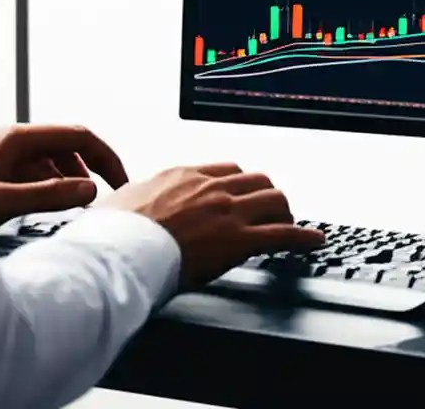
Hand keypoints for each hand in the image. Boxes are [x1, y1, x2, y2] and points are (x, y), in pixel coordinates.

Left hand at [0, 124, 127, 236]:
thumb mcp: (1, 202)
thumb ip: (49, 195)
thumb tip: (91, 189)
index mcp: (17, 138)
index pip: (79, 136)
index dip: (106, 158)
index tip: (121, 183)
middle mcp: (13, 143)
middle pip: (69, 148)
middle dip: (92, 171)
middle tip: (105, 199)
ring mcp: (4, 159)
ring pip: (54, 164)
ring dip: (71, 184)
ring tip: (77, 210)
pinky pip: (37, 178)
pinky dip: (52, 192)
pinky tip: (50, 212)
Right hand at [97, 163, 323, 286]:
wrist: (116, 253)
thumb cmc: (110, 235)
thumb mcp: (122, 202)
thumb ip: (139, 198)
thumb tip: (131, 203)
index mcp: (183, 176)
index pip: (226, 171)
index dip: (239, 185)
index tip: (242, 193)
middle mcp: (210, 187)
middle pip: (256, 181)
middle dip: (266, 196)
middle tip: (269, 211)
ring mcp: (227, 211)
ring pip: (274, 200)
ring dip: (283, 213)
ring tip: (288, 224)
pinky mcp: (239, 239)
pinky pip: (282, 234)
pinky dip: (303, 237)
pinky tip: (313, 241)